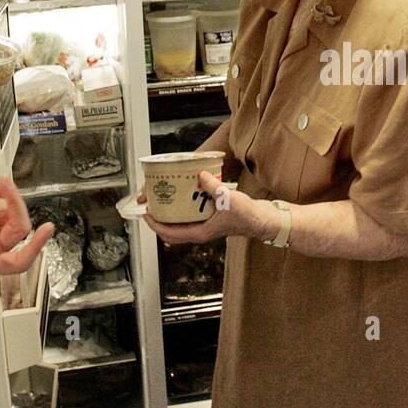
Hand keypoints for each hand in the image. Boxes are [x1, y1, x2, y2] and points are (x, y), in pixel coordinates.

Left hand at [141, 171, 267, 245]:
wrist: (262, 220)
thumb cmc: (248, 215)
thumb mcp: (228, 198)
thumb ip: (213, 186)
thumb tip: (199, 174)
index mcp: (200, 233)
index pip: (169, 233)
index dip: (155, 224)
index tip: (145, 213)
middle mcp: (200, 233)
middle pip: (171, 233)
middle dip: (158, 222)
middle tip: (150, 208)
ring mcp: (205, 228)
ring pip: (179, 227)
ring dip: (169, 217)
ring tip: (162, 202)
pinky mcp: (211, 221)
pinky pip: (190, 219)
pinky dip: (182, 212)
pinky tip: (183, 197)